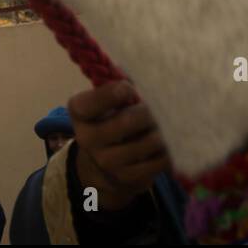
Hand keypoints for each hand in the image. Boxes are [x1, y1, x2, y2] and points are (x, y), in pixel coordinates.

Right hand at [69, 81, 170, 210]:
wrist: (103, 165)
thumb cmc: (110, 120)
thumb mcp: (106, 102)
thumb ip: (120, 85)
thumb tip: (147, 70)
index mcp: (79, 112)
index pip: (100, 98)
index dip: (122, 90)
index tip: (132, 89)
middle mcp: (87, 138)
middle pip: (130, 120)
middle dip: (150, 112)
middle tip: (158, 109)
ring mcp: (107, 161)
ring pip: (150, 142)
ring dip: (163, 132)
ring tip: (162, 127)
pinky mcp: (127, 178)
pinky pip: (160, 161)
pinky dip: (169, 151)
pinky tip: (164, 146)